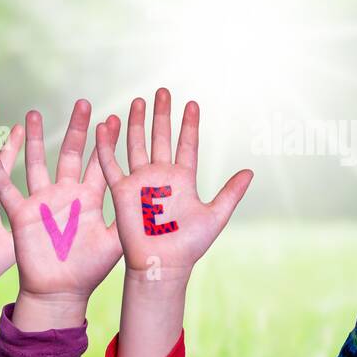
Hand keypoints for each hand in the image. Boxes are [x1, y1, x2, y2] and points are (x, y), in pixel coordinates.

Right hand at [0, 99, 122, 330]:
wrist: (61, 292)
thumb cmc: (90, 270)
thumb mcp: (115, 241)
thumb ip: (130, 219)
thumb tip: (158, 202)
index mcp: (91, 198)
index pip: (100, 162)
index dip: (106, 141)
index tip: (114, 118)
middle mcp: (67, 194)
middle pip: (70, 153)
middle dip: (76, 129)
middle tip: (82, 103)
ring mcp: (44, 202)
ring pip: (36, 163)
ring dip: (32, 139)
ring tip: (31, 113)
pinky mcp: (23, 214)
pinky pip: (7, 190)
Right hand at [94, 88, 253, 276]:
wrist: (163, 264)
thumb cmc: (189, 245)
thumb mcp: (215, 216)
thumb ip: (231, 193)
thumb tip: (250, 172)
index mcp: (183, 179)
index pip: (187, 144)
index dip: (189, 124)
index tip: (192, 104)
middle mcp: (161, 176)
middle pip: (160, 138)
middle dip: (161, 115)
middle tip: (163, 92)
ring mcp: (140, 182)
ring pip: (137, 145)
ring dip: (137, 123)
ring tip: (138, 101)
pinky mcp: (121, 191)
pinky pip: (111, 164)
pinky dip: (107, 146)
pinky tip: (106, 125)